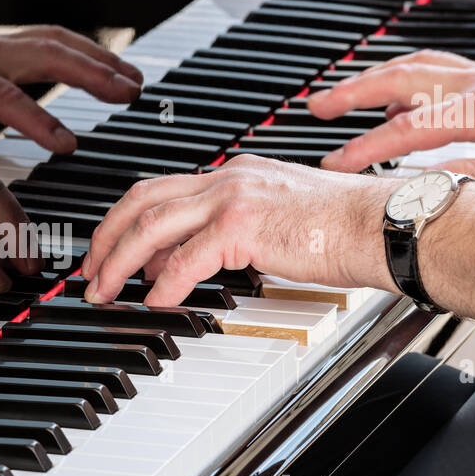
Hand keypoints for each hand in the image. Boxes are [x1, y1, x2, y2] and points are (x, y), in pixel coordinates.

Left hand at [0, 26, 142, 152]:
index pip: (4, 97)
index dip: (38, 120)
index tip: (66, 144)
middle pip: (45, 54)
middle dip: (90, 73)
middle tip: (128, 93)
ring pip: (54, 42)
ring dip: (97, 59)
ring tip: (132, 81)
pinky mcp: (0, 44)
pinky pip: (49, 40)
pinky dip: (83, 51)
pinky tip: (107, 67)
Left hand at [80, 155, 397, 306]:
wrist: (384, 225)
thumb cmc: (345, 230)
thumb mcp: (274, 225)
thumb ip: (229, 237)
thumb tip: (187, 263)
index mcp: (236, 174)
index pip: (161, 190)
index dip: (125, 221)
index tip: (108, 250)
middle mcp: (229, 178)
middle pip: (142, 200)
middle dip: (106, 238)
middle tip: (90, 271)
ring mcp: (235, 197)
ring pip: (153, 226)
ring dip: (120, 262)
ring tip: (106, 291)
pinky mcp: (245, 225)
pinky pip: (188, 257)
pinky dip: (164, 283)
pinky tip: (155, 301)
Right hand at [310, 50, 474, 183]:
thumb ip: (468, 180)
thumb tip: (419, 190)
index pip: (409, 128)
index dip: (367, 148)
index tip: (337, 165)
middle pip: (400, 78)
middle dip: (351, 92)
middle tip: (317, 107)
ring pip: (415, 67)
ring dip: (372, 79)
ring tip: (342, 96)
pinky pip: (435, 70)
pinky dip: (403, 79)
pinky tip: (397, 95)